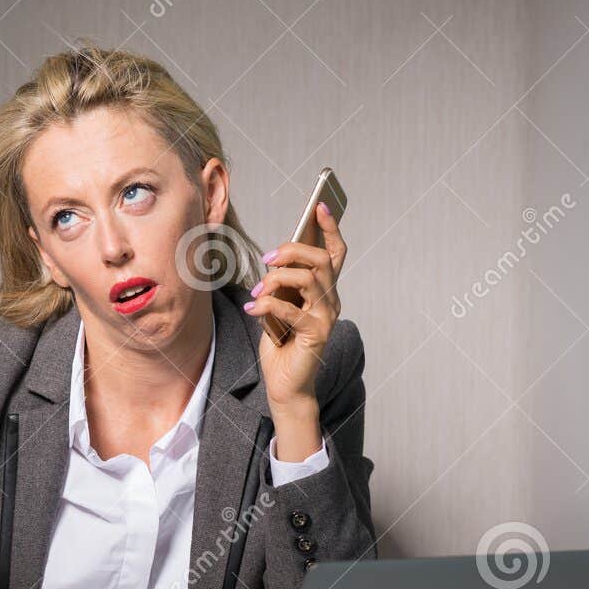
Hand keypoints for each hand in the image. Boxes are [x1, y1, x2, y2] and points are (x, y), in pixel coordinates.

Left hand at [244, 200, 346, 408]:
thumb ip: (282, 284)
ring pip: (308, 279)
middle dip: (291, 251)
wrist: (285, 383)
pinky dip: (268, 305)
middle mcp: (331, 300)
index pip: (335, 252)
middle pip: (320, 260)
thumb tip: (274, 261)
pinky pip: (291, 310)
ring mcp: (326, 317)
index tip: (320, 205)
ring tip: (258, 291)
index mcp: (324, 290)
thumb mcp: (279, 305)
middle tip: (266, 259)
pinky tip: (253, 309)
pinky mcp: (315, 334)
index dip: (330, 227)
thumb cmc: (281, 342)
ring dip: (277, 279)